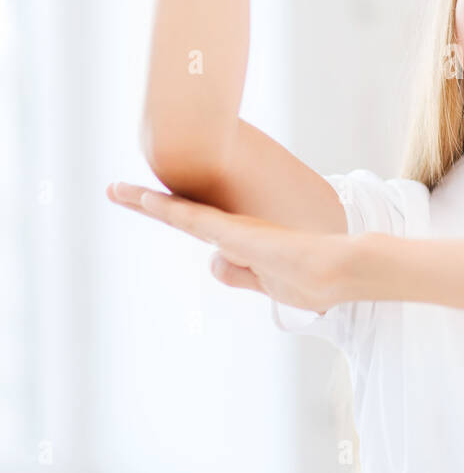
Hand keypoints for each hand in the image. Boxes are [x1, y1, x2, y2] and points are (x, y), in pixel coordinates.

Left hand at [106, 181, 355, 314]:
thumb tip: (212, 261)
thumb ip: (236, 272)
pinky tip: (145, 201)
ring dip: (147, 203)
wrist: (339, 270)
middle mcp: (232, 229)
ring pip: (181, 214)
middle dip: (147, 202)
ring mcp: (234, 229)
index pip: (192, 224)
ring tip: (116, 191)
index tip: (141, 201)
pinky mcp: (238, 234)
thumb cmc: (309, 278)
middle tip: (115, 190)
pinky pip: (195, 220)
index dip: (167, 212)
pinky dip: (168, 209)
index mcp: (238, 241)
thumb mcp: (264, 282)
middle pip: (180, 213)